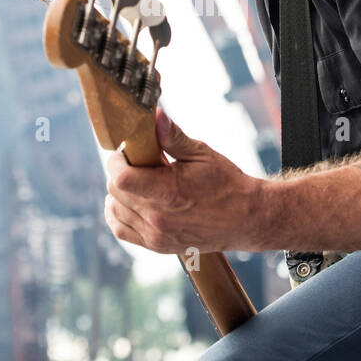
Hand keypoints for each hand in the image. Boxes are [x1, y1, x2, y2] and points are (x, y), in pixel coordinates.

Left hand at [103, 108, 270, 254]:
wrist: (246, 218)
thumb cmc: (226, 183)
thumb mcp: (201, 154)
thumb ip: (172, 136)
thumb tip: (155, 115)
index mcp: (168, 192)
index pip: (120, 178)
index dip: (116, 161)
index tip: (125, 152)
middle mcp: (158, 218)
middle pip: (115, 192)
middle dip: (120, 172)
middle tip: (136, 163)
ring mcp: (156, 235)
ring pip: (115, 211)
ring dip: (118, 193)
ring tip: (136, 181)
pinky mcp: (157, 245)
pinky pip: (121, 231)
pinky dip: (117, 214)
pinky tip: (127, 201)